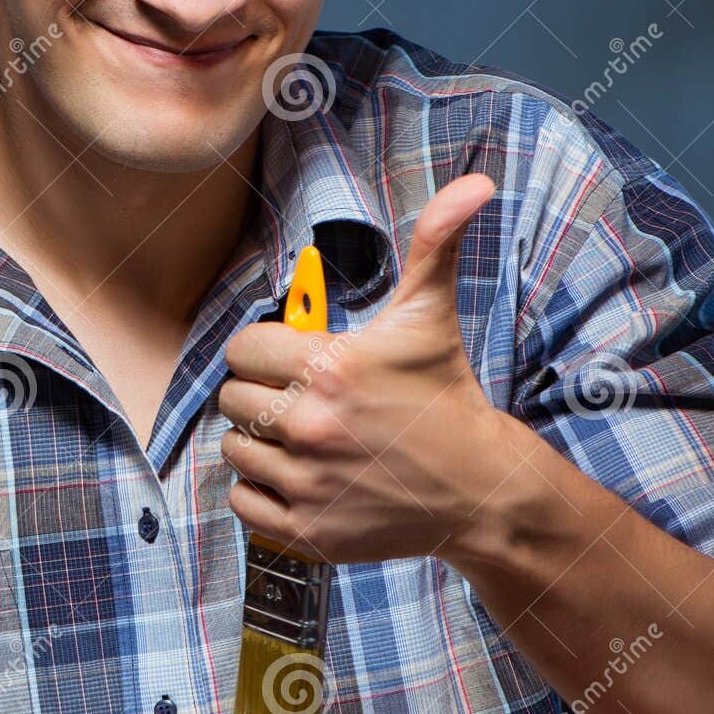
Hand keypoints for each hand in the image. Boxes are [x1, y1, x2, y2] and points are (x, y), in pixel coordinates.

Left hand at [218, 172, 524, 564]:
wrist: (480, 488)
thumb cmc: (445, 396)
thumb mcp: (431, 315)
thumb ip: (435, 242)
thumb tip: (473, 184)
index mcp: (330, 368)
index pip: (243, 348)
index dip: (265, 349)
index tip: (293, 358)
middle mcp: (311, 426)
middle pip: (234, 398)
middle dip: (261, 393)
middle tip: (300, 398)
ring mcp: (307, 482)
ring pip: (234, 449)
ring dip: (259, 442)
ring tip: (302, 436)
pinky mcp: (307, 530)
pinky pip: (242, 503)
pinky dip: (261, 492)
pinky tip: (298, 475)